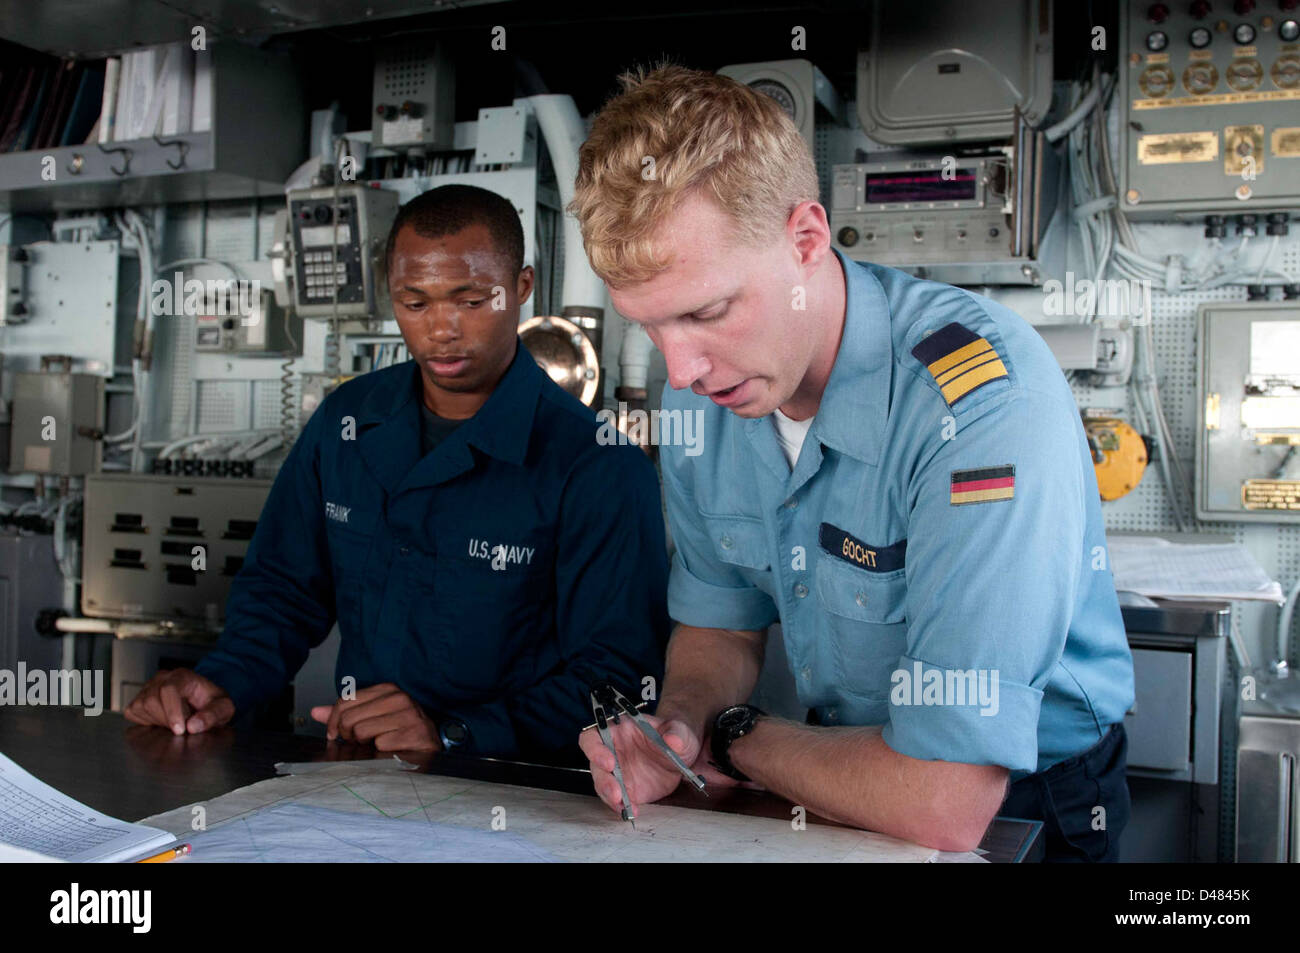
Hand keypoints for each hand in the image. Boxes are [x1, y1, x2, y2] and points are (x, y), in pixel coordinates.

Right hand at [123, 668, 234, 734]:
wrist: (202, 702)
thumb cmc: (211, 703)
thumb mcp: (223, 708)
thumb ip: (213, 715)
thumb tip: (194, 726)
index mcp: (183, 676)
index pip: (169, 689)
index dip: (172, 711)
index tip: (180, 730)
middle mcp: (162, 679)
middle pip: (152, 700)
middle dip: (167, 720)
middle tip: (183, 726)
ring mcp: (147, 688)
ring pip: (141, 707)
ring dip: (158, 721)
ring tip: (175, 721)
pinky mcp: (138, 700)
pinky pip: (132, 712)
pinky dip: (145, 722)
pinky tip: (161, 721)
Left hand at [310, 683, 441, 752]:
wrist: (429, 745)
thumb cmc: (398, 730)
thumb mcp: (371, 716)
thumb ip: (345, 713)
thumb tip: (315, 712)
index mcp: (386, 689)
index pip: (345, 701)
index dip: (334, 721)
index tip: (337, 733)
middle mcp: (399, 698)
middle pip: (350, 718)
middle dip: (350, 735)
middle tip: (360, 741)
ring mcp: (408, 714)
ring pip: (362, 732)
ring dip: (366, 744)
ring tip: (377, 743)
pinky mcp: (414, 733)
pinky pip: (380, 745)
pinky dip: (381, 752)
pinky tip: (390, 749)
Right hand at [579, 713, 735, 818]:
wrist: (685, 756)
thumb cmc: (676, 736)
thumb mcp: (681, 731)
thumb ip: (676, 733)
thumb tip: (672, 739)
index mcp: (620, 730)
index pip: (593, 736)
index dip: (594, 749)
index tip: (608, 761)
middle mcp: (613, 751)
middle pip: (595, 765)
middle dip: (603, 780)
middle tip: (616, 792)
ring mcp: (618, 772)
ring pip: (603, 784)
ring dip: (610, 795)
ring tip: (622, 804)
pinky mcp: (627, 789)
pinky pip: (617, 799)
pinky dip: (622, 806)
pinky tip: (632, 810)